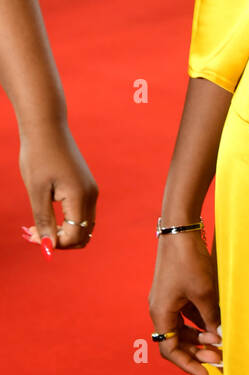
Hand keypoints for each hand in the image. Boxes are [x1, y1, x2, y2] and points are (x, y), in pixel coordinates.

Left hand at [19, 122, 97, 251]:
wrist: (47, 127)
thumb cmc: (39, 156)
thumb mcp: (36, 191)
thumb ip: (44, 220)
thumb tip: (48, 247)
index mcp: (80, 196)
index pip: (74, 236)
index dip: (53, 243)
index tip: (31, 234)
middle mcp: (91, 195)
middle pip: (82, 235)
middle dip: (58, 241)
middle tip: (32, 232)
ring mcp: (90, 190)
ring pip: (82, 227)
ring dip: (61, 232)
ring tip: (35, 226)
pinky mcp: (85, 186)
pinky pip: (80, 214)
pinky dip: (64, 222)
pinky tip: (44, 215)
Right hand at [148, 231, 222, 374]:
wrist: (180, 229)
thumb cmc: (189, 261)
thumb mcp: (204, 293)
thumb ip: (211, 318)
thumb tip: (221, 337)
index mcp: (161, 314)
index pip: (171, 350)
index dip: (189, 364)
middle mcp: (161, 309)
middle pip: (177, 341)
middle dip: (199, 352)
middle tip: (221, 359)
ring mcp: (168, 299)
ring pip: (184, 327)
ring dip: (201, 337)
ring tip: (222, 343)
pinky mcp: (177, 290)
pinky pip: (187, 313)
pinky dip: (201, 322)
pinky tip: (218, 325)